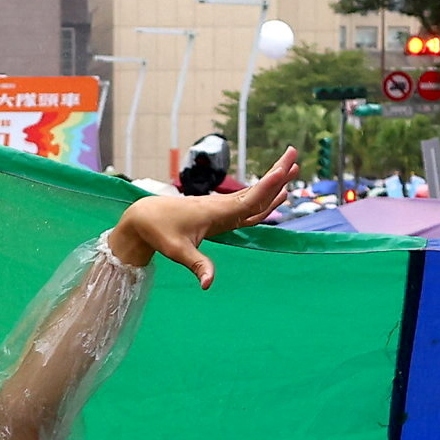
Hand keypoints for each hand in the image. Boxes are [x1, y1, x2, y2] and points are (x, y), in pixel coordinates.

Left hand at [110, 146, 299, 287]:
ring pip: (253, 195)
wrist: (144, 218)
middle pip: (257, 191)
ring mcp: (221, 208)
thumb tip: (208, 285)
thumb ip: (197, 266)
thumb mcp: (178, 252)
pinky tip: (273, 193)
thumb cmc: (160, 233)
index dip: (269, 187)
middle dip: (276, 174)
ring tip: (291, 167)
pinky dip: (262, 197)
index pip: (250, 199)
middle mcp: (223, 206)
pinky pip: (246, 203)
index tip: (284, 171)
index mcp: (217, 213)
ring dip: (272, 182)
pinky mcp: (218, 212)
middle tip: (294, 154)